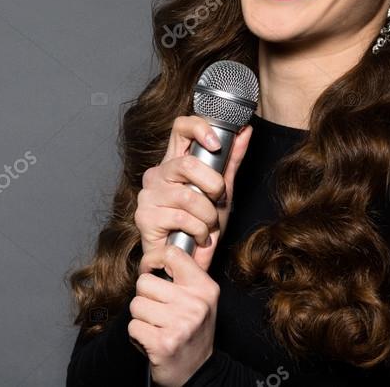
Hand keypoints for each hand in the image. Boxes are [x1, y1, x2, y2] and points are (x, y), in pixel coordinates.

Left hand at [129, 244, 220, 386]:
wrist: (198, 372)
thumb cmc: (193, 332)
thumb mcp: (200, 300)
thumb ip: (184, 276)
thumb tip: (160, 252)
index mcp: (205, 288)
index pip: (172, 254)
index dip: (152, 259)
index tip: (149, 269)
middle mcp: (195, 304)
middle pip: (145, 282)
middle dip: (145, 297)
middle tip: (159, 312)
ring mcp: (180, 324)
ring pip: (136, 304)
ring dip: (141, 318)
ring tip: (157, 327)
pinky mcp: (163, 343)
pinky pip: (133, 326)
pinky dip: (138, 335)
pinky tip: (153, 340)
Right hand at [134, 115, 252, 272]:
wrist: (190, 262)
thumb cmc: (203, 224)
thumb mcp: (223, 190)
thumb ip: (231, 160)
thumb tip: (245, 130)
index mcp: (174, 162)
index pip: (180, 128)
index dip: (199, 128)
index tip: (217, 143)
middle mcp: (157, 175)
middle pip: (188, 164)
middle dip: (213, 186)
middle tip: (217, 200)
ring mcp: (147, 196)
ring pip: (188, 196)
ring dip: (208, 216)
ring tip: (207, 225)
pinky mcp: (144, 218)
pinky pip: (181, 218)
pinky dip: (198, 231)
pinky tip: (197, 237)